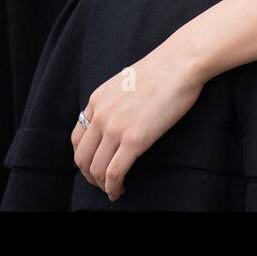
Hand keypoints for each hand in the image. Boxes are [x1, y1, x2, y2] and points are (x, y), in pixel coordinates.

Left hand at [70, 40, 204, 201]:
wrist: (179, 64)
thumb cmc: (161, 71)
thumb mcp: (126, 82)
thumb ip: (115, 101)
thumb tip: (119, 118)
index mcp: (97, 99)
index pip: (77, 137)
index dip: (84, 157)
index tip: (95, 165)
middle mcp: (100, 114)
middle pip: (82, 157)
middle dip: (89, 175)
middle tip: (101, 184)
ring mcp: (115, 128)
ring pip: (95, 169)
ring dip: (101, 185)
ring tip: (113, 190)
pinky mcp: (133, 140)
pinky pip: (114, 173)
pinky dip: (113, 188)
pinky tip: (119, 191)